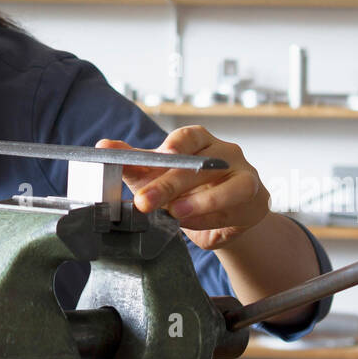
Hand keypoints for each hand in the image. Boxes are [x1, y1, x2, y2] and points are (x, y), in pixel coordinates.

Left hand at [95, 126, 269, 251]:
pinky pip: (234, 204)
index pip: (189, 135)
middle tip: (145, 201)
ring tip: (174, 213)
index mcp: (200, 140)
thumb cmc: (186, 189)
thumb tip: (104, 148)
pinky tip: (192, 223)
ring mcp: (243, 173)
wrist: (221, 216)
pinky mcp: (254, 197)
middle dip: (169, 184)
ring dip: (198, 201)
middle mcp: (224, 152)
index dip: (176, 145)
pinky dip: (211, 215)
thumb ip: (134, 163)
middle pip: (199, 164)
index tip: (161, 154)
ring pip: (225, 184)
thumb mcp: (157, 176)